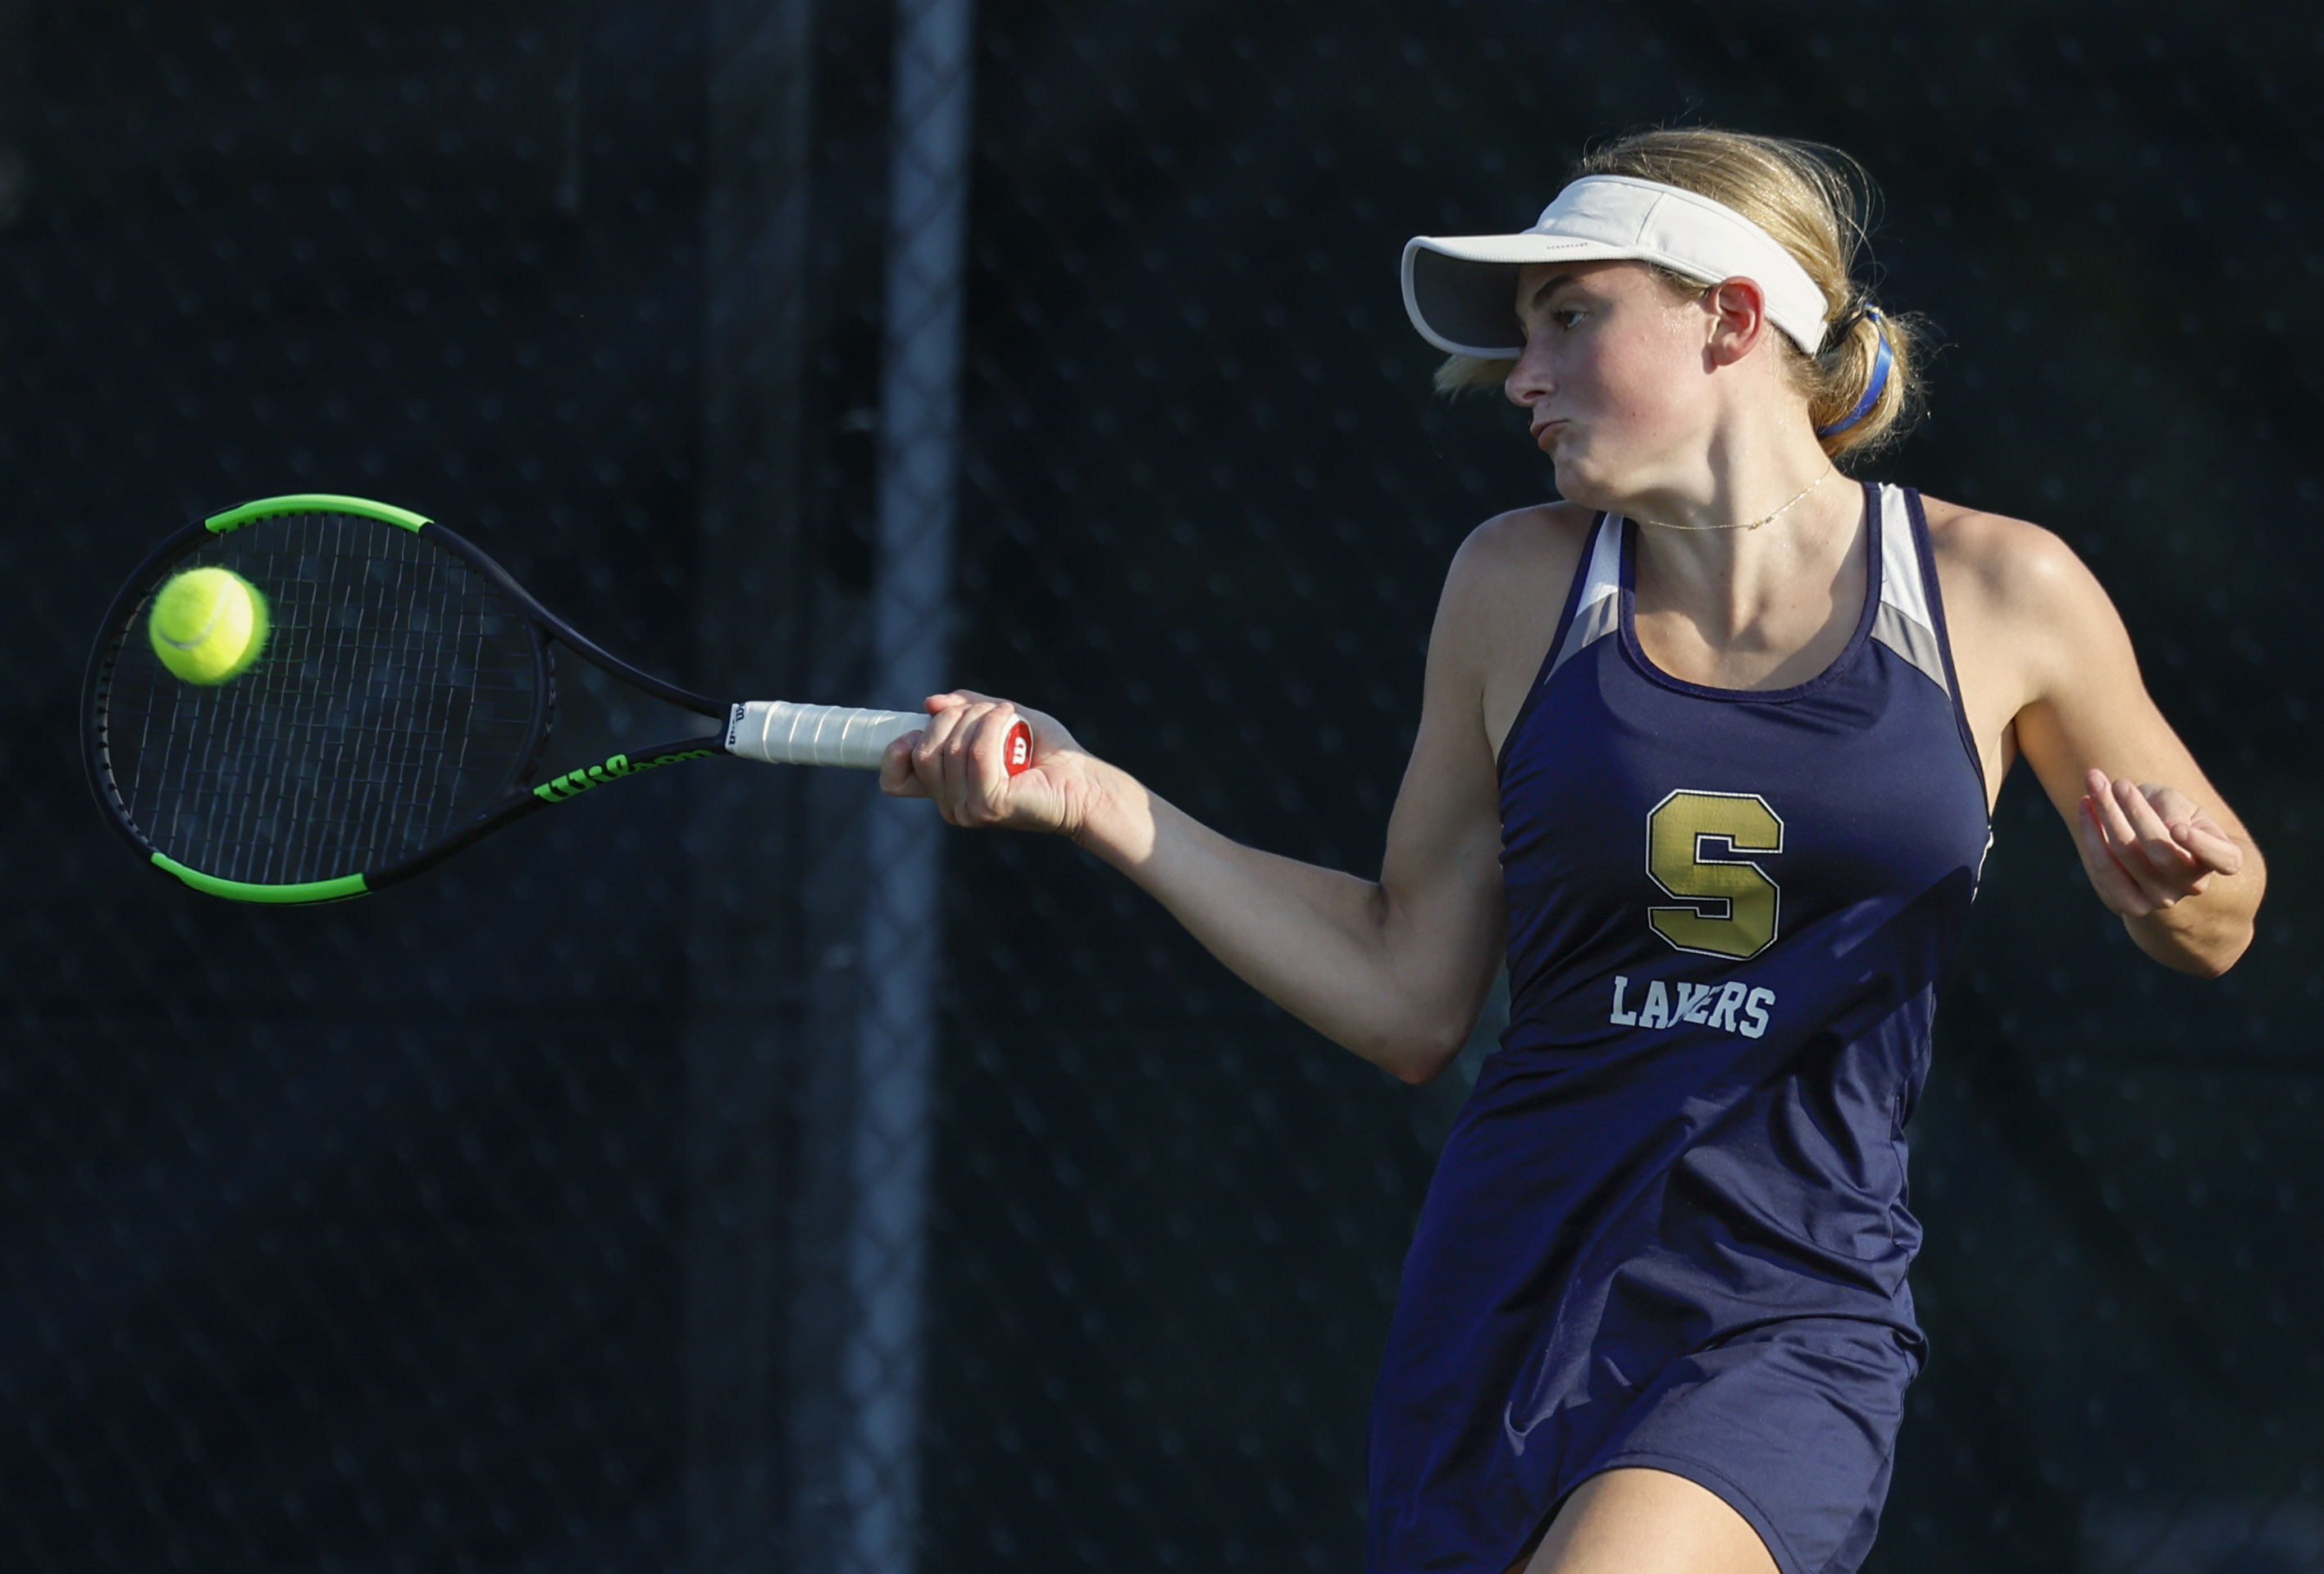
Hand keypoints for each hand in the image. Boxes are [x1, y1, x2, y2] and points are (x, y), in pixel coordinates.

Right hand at [878, 689, 1099, 836]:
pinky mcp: (990, 806)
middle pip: (924, 751)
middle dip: (954, 718)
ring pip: (951, 748)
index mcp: (946, 791)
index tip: (927, 722)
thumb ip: (965, 710)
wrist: (1085, 780)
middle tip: (989, 711)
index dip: (898, 749)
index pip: (894, 780)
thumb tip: (931, 703)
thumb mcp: (999, 719)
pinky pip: (976, 753)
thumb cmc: (1046, 752)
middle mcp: (951, 807)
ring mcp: (968, 811)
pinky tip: (1012, 719)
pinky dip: (994, 726)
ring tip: (1008, 715)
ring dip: (981, 718)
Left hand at [2076, 769, 2244, 916]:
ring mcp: (2162, 899)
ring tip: (2095, 782)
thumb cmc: (2172, 814)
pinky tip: (2085, 806)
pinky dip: (2091, 834)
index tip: (2178, 828)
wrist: (2148, 840)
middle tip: (2118, 782)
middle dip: (2135, 812)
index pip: (2224, 859)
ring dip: (2106, 814)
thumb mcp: (2179, 803)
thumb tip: (2169, 828)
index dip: (2202, 846)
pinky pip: (2105, 870)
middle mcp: (2194, 885)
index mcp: (2220, 858)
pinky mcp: (2128, 903)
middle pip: (2161, 853)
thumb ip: (2174, 810)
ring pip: (2127, 856)